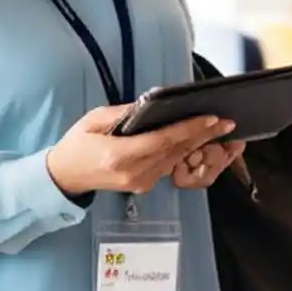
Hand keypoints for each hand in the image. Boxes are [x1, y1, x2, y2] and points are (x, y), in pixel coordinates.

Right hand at [45, 105, 234, 195]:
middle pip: (175, 151)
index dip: (189, 129)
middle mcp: (133, 173)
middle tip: (227, 122)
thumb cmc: (78, 144)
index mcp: (119, 156)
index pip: (162, 140)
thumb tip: (150, 104)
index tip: (210, 118)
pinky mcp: (142, 186)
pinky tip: (197, 139)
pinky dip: (183, 151)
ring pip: (175, 159)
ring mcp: (139, 183)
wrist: (65, 176)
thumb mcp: (94, 120)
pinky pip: (167, 166)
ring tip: (218, 128)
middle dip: (203, 135)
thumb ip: (124, 113)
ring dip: (198, 143)